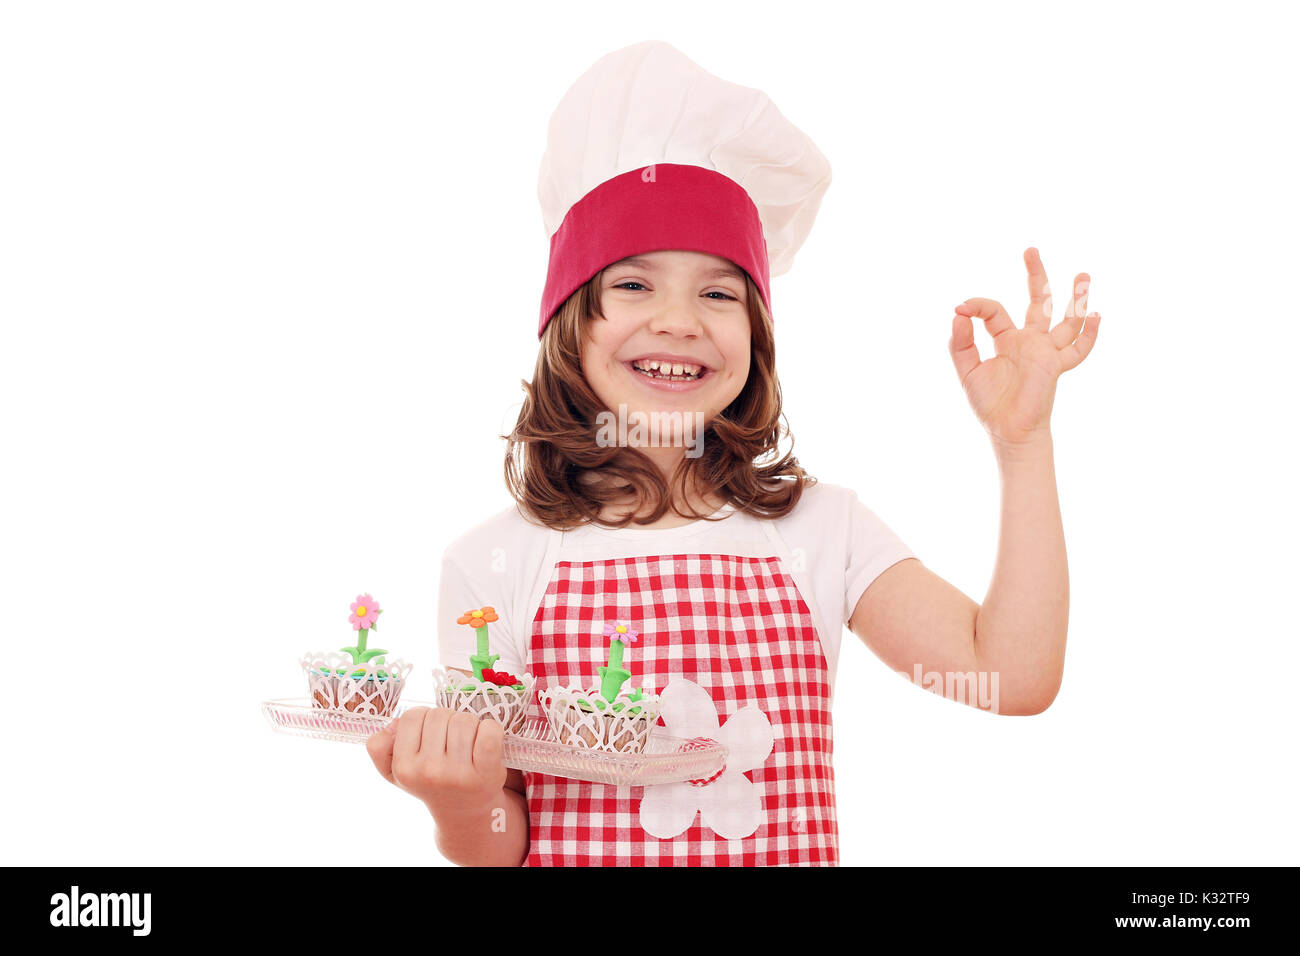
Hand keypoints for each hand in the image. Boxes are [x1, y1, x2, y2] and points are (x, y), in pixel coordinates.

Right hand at [366, 707, 507, 819]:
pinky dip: (491, 729)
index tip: (430, 736)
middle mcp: (429, 771)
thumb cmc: (431, 783)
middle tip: (450, 742)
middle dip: (447, 721)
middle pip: (440, 714)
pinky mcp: (486, 771)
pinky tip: (485, 743)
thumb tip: (393, 724)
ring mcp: (458, 772)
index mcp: (404, 768)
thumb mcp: (396, 772)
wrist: (465, 813)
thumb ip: (380, 749)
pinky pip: (490, 730)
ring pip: (464, 719)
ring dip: (469, 725)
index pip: (412, 716)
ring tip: (467, 745)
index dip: (423, 720)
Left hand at [948, 247, 1100, 447]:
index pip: (994, 311)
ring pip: (1066, 321)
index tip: (961, 307)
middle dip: (1035, 276)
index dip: (977, 305)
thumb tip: (957, 313)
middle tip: (1031, 250)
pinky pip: (1076, 351)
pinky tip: (1097, 317)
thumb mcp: (968, 371)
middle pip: (1038, 301)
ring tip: (1084, 274)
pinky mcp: (1055, 367)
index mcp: (1006, 339)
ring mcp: (1045, 352)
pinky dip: (1088, 336)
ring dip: (1076, 299)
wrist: (1008, 431)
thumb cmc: (989, 403)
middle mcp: (1028, 341)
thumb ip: (961, 344)